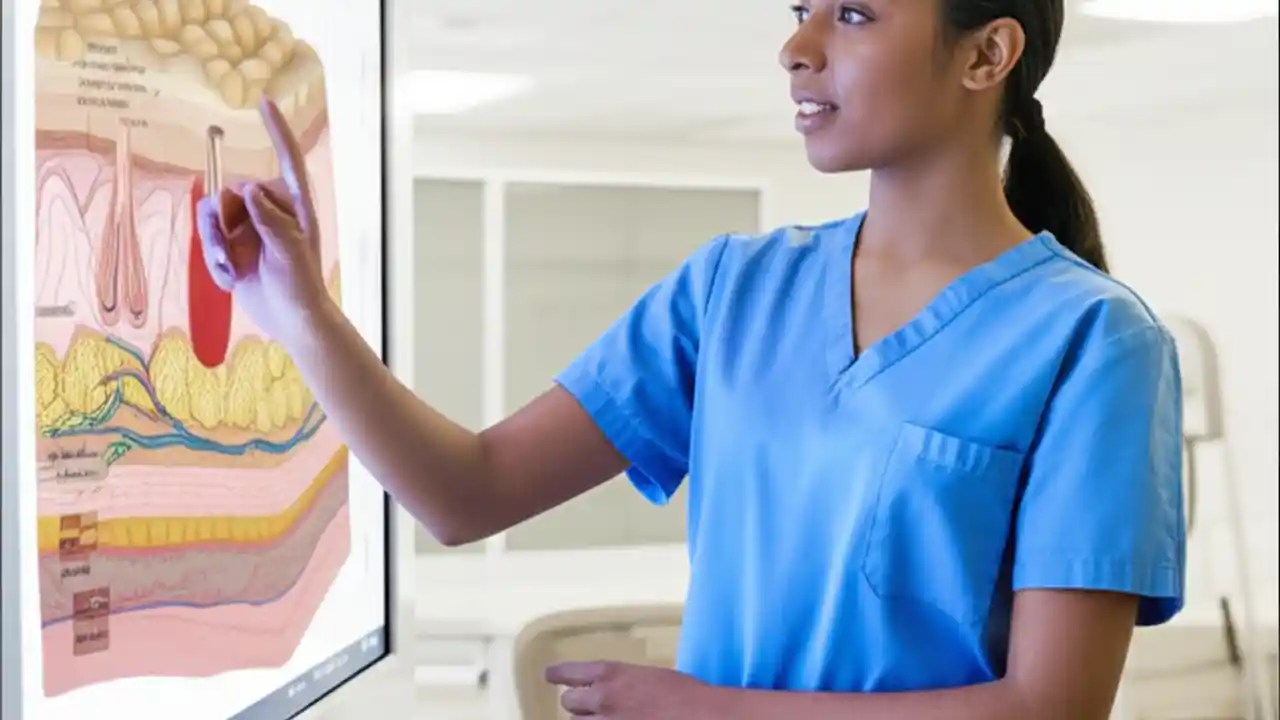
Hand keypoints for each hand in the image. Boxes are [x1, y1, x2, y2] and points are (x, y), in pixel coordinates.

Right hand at [195, 97, 331, 348]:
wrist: (290, 320)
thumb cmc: (301, 287)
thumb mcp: (291, 253)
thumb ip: (271, 221)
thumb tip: (250, 189)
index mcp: (295, 205)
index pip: (286, 159)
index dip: (275, 130)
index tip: (264, 100)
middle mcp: (271, 209)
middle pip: (231, 192)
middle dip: (223, 224)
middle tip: (233, 256)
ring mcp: (250, 225)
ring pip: (213, 214)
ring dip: (215, 244)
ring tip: (231, 270)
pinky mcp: (233, 243)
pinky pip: (207, 237)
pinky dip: (214, 259)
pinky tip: (230, 279)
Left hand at [546, 661, 716, 718]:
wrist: (701, 717)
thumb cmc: (686, 695)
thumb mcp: (652, 679)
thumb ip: (626, 685)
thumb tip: (619, 694)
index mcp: (613, 675)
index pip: (572, 672)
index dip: (559, 674)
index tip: (550, 676)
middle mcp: (602, 698)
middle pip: (569, 702)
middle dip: (577, 705)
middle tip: (587, 708)